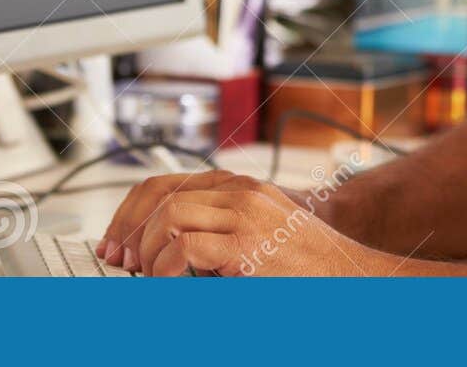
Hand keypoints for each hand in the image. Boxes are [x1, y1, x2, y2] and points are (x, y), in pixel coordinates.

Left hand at [97, 170, 390, 276]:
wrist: (351, 275)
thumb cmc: (307, 266)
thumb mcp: (257, 236)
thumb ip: (216, 233)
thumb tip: (162, 253)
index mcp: (239, 187)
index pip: (165, 184)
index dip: (130, 212)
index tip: (115, 241)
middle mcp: (240, 192)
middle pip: (159, 194)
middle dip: (128, 229)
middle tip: (117, 260)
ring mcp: (245, 215)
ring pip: (168, 215)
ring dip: (146, 250)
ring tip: (146, 275)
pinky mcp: (246, 246)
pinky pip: (184, 248)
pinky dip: (164, 267)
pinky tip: (166, 282)